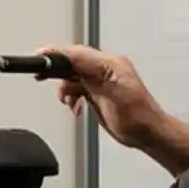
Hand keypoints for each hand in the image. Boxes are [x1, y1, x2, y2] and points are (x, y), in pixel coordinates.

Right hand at [36, 44, 164, 148]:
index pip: (78, 54)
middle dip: (57, 69)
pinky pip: (77, 87)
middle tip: (41, 74)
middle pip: (73, 61)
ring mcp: (101, 80)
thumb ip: (92, 78)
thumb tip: (75, 65)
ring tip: (67, 101)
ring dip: (65, 88)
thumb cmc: (139, 117)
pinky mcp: (98, 91)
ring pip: (73, 75)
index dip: (57, 54)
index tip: (41, 55)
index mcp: (111, 64)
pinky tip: (75, 106)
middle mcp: (106, 69)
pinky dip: (71, 96)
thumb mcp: (114, 94)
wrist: (148, 133)